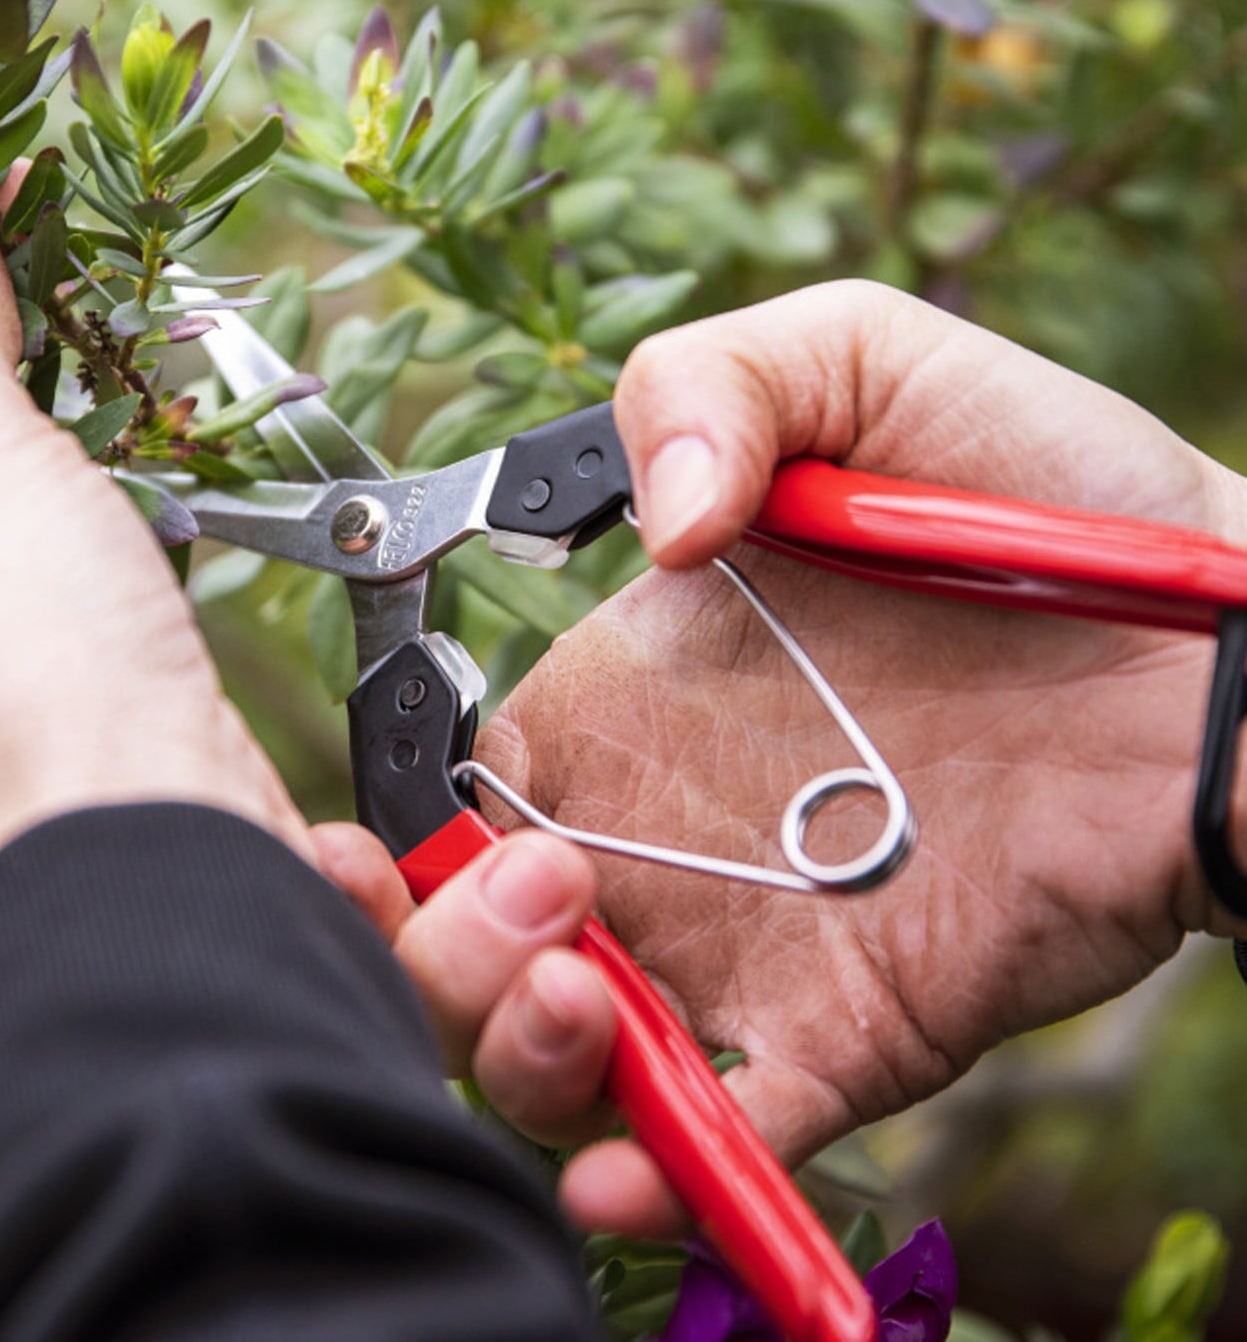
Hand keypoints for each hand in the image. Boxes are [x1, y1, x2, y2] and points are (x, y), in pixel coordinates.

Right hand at [327, 281, 1246, 1241]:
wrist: (1217, 625)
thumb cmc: (1035, 482)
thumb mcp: (854, 359)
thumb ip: (710, 385)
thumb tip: (651, 541)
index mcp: (624, 697)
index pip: (456, 794)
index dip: (394, 835)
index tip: (369, 850)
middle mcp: (662, 834)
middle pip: (478, 947)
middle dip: (443, 961)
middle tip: (543, 899)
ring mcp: (752, 940)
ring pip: (574, 1058)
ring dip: (525, 1060)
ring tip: (578, 1003)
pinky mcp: (859, 1026)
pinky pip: (740, 1129)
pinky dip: (668, 1172)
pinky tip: (630, 1164)